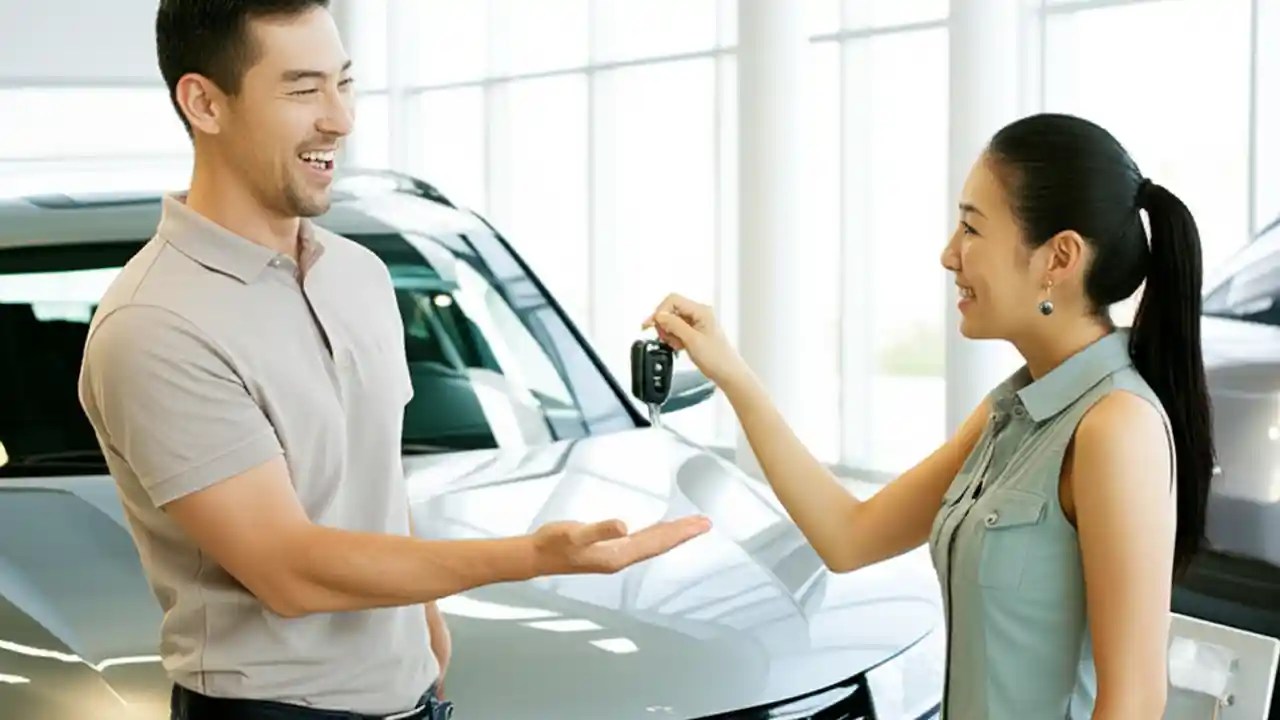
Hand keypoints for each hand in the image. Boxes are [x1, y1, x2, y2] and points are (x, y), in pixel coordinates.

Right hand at [530, 516, 711, 575]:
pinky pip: (641, 541)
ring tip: (690, 527)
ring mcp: (616, 555)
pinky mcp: (609, 550)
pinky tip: (658, 529)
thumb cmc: (554, 544)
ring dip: (672, 535)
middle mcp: (621, 557)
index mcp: (618, 555)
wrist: (537, 556)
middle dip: (682, 533)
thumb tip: (624, 525)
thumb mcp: (574, 534)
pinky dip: (655, 534)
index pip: (657, 542)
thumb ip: (599, 530)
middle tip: (705, 523)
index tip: (700, 524)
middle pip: (659, 544)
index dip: (679, 533)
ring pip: (652, 544)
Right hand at [641, 293, 750, 388]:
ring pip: (673, 321)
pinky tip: (678, 347)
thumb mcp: (692, 340)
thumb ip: (674, 325)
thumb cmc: (717, 359)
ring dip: (669, 333)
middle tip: (665, 337)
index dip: (660, 312)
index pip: (673, 301)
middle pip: (672, 310)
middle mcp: (700, 314)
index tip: (651, 324)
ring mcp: (698, 324)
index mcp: (701, 311)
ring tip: (675, 344)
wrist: (728, 373)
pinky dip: (674, 338)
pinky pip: (678, 330)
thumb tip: (659, 315)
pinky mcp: (696, 333)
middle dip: (664, 324)